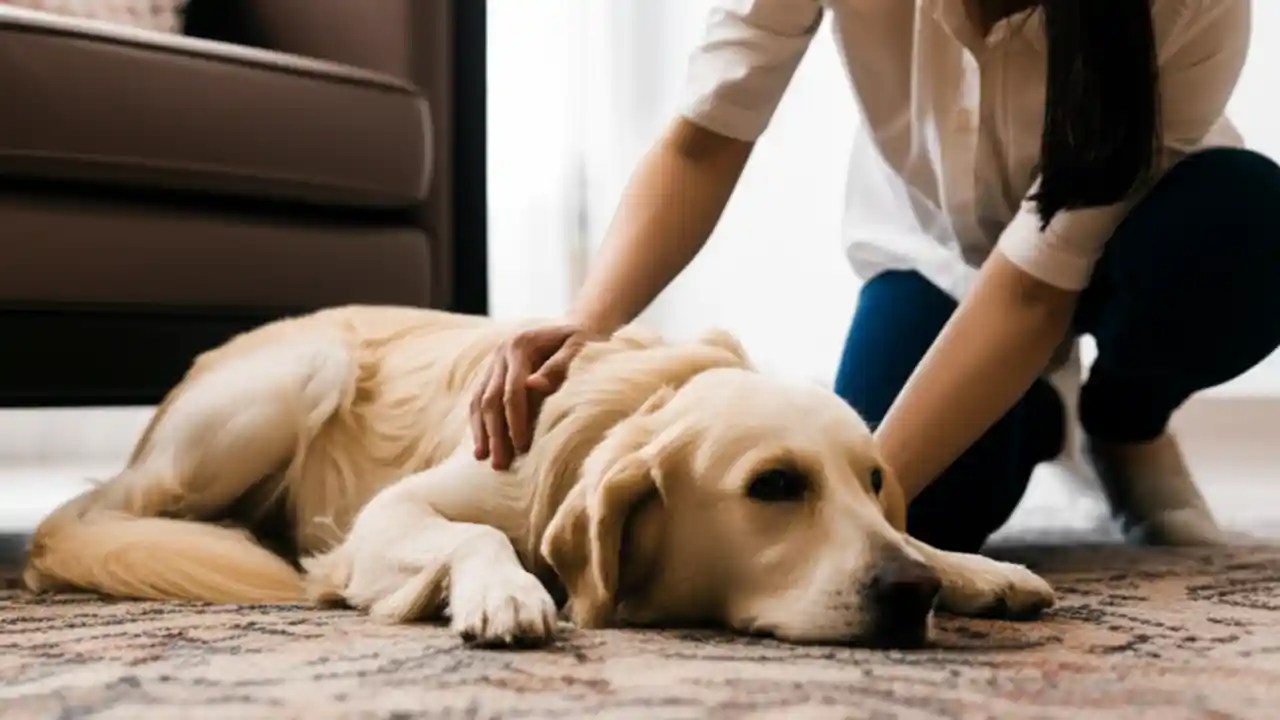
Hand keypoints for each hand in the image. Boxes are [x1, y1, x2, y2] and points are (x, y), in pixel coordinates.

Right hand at [470, 322, 598, 469]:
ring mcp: (494, 361)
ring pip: (479, 399)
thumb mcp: (579, 348)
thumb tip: (532, 386)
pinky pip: (478, 398)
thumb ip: (558, 366)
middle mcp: (501, 352)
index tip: (522, 447)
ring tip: (482, 459)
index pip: (512, 390)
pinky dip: (478, 422)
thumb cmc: (582, 342)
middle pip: (491, 398)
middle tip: (499, 465)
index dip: (516, 421)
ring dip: (481, 431)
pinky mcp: (492, 371)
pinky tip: (481, 444)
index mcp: (521, 345)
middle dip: (495, 434)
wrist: (573, 328)